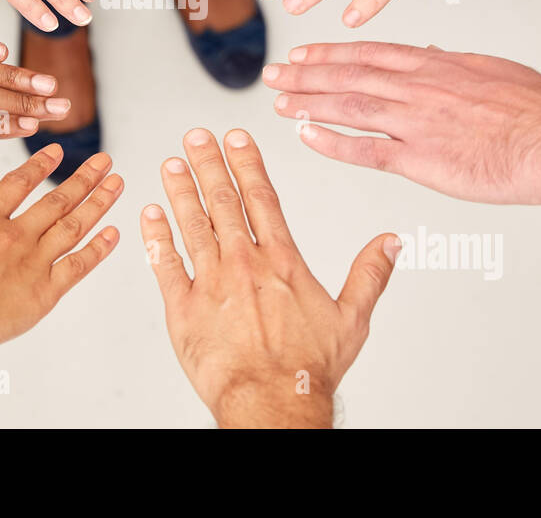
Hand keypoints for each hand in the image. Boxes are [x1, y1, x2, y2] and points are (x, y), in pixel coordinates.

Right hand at [0, 145, 122, 426]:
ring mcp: (33, 262)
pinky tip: (113, 233)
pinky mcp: (44, 292)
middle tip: (105, 161)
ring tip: (116, 184)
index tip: (59, 152)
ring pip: (74, 226)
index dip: (41, 165)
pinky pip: (79, 265)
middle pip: (57, 200)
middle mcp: (15, 235)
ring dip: (98, 203)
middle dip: (84, 178)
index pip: (20, 183)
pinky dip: (98, 249)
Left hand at [140, 128, 398, 427]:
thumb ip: (369, 274)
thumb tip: (390, 242)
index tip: (236, 138)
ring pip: (192, 225)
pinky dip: (156, 236)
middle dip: (208, 164)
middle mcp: (243, 264)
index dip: (247, 163)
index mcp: (281, 262)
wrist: (273, 404)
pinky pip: (165, 264)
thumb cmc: (310, 369)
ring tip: (171, 163)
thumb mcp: (352, 319)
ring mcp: (210, 284)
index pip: (262, 198)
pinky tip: (150, 213)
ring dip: (181, 190)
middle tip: (195, 136)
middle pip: (223, 202)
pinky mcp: (183, 309)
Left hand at [265, 41, 540, 204]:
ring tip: (278, 103)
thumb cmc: (540, 110)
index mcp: (436, 64)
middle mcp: (418, 87)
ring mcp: (416, 122)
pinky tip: (306, 137)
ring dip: (307, 103)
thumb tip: (430, 53)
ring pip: (347, 106)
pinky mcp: (421, 159)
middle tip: (273, 75)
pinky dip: (331, 141)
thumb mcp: (493, 69)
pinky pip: (365, 149)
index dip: (330, 53)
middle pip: (348, 75)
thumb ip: (454, 63)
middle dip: (305, 74)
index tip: (303, 53)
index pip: (369, 53)